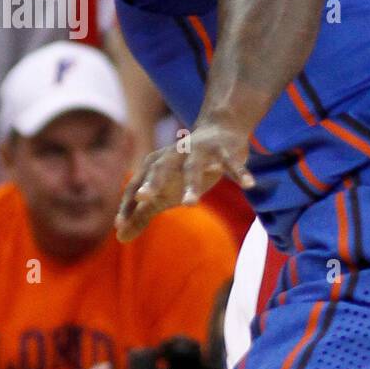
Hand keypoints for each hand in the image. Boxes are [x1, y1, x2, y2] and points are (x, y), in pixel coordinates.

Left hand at [116, 119, 254, 241]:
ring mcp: (200, 150)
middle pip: (161, 169)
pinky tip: (249, 185)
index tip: (120, 225)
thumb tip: (120, 237)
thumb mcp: (163, 189)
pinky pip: (231, 163)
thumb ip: (141, 213)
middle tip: (145, 197)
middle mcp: (174, 154)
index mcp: (155, 164)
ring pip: (194, 168)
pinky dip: (239, 173)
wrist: (219, 131)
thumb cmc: (185, 167)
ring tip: (190, 205)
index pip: (137, 185)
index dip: (128, 204)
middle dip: (153, 182)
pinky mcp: (224, 150)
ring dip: (192, 184)